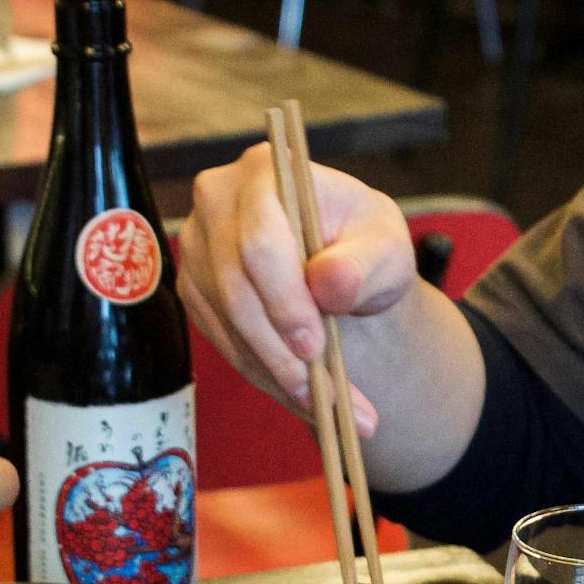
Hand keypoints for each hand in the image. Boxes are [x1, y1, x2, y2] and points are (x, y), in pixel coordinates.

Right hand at [181, 143, 407, 420]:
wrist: (344, 265)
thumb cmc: (365, 245)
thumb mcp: (386, 246)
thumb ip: (362, 263)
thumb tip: (327, 283)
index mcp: (264, 172)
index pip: (259, 243)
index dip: (284, 302)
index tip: (316, 348)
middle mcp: (217, 202)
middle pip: (236, 291)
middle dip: (282, 352)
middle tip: (329, 397)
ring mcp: (198, 248)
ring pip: (229, 326)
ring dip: (280, 378)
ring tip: (335, 412)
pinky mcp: (196, 290)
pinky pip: (225, 344)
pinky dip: (268, 379)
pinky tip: (308, 403)